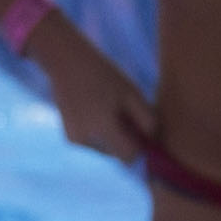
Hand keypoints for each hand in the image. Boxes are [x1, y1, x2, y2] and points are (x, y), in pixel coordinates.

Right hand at [26, 12, 164, 176]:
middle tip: (125, 114)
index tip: (141, 131)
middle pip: (118, 155)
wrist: (66, 63)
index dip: (140, 147)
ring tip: (108, 109)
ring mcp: (76, 141)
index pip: (130, 157)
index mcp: (104, 128)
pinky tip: (96, 111)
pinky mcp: (70, 138)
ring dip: (113, 137)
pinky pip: (94, 144)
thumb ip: (147, 119)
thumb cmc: (104, 74)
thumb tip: (153, 141)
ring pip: (106, 150)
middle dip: (126, 141)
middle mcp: (87, 140)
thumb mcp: (131, 93)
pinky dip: (100, 133)